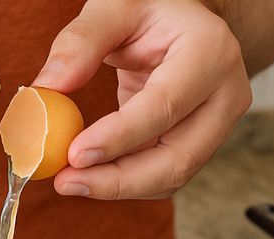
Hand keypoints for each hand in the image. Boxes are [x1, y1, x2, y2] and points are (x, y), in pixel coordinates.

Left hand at [34, 0, 251, 199]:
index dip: (120, 136)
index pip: (165, 106)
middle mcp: (226, 94)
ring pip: (173, 174)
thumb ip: (80, 43)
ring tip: (71, 180)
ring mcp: (220, 124)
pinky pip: (165, 174)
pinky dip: (126, 181)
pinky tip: (92, 175)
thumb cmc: (152, 10)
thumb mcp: (114, 7)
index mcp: (211, 52)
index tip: (74, 154)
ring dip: (119, 186)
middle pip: (178, 156)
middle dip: (119, 180)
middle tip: (66, 181)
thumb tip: (47, 88)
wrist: (184, 24)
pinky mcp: (203, 143)